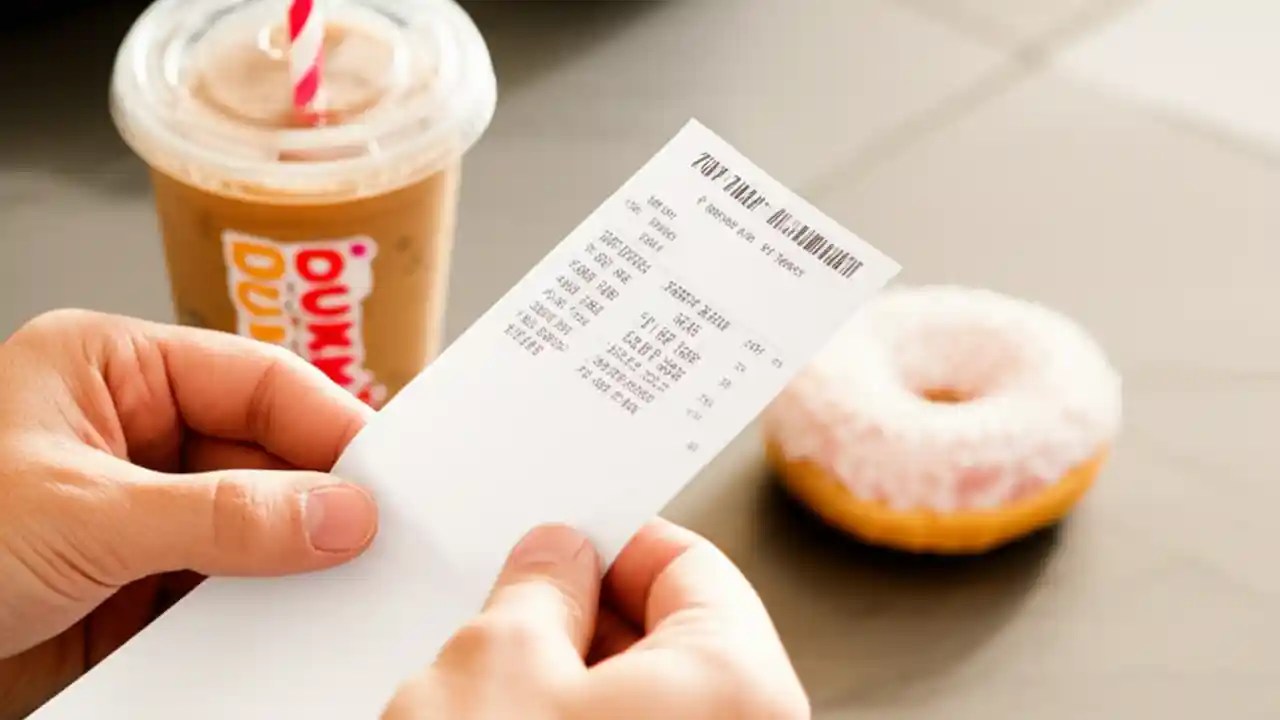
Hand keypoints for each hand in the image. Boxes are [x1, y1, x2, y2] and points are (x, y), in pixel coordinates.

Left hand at [0, 310, 379, 716]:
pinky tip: (285, 623)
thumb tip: (337, 515)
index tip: (385, 472)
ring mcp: (137, 513)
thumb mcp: (81, 515)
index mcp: (110, 371)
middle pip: (261, 453)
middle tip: (377, 538)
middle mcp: (129, 434)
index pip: (254, 379)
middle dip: (315, 498)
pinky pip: (223, 585)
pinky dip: (258, 608)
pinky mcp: (136, 584)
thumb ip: (220, 516)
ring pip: (249, 524)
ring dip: (289, 559)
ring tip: (337, 588)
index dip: (326, 422)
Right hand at [383, 521, 808, 719]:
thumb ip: (535, 590)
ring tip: (486, 672)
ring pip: (643, 696)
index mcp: (740, 683)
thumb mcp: (496, 666)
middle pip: (670, 632)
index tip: (560, 524)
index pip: (690, 564)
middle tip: (508, 593)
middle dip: (580, 607)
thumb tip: (554, 556)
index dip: (613, 532)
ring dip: (568, 675)